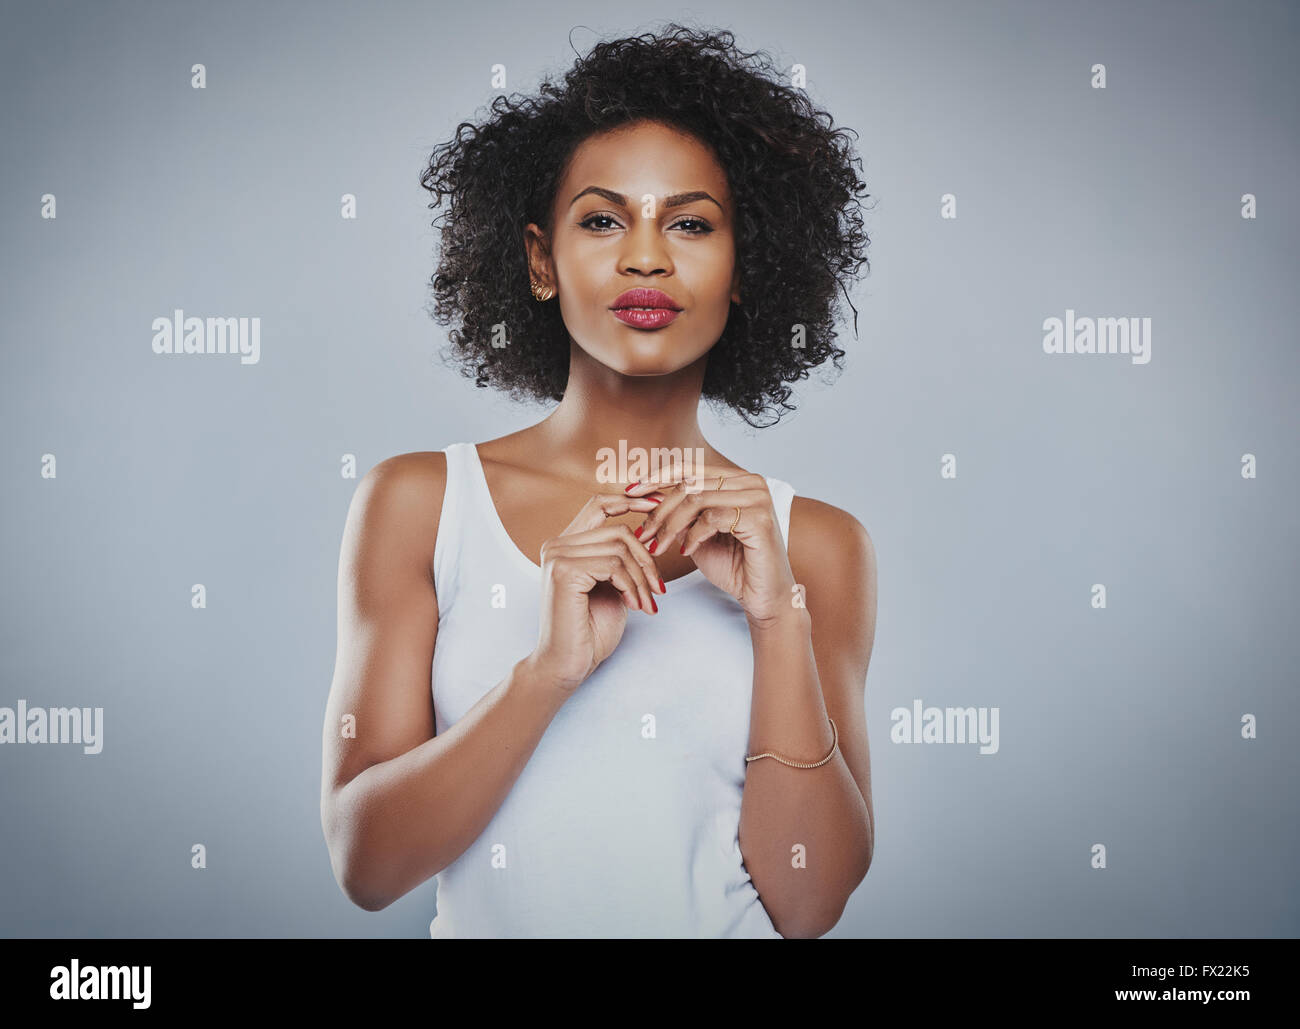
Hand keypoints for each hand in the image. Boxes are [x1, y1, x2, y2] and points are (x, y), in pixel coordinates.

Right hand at [530, 489, 666, 690]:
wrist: (569, 664)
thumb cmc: (591, 630)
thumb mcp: (611, 586)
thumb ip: (620, 558)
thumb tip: (649, 533)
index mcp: (566, 544)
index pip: (599, 503)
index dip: (631, 500)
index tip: (661, 504)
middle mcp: (557, 545)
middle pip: (618, 529)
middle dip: (646, 558)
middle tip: (658, 588)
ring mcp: (557, 556)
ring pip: (620, 548)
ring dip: (641, 577)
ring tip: (647, 603)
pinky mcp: (563, 571)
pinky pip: (613, 565)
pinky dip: (631, 586)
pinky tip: (634, 607)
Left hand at [625, 472, 795, 626]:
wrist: (761, 596)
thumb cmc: (733, 565)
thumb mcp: (696, 533)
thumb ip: (679, 512)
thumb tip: (646, 494)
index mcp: (736, 479)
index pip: (690, 468)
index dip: (658, 477)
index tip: (631, 492)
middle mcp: (750, 482)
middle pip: (690, 484)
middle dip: (660, 510)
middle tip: (644, 534)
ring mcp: (757, 498)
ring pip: (697, 499)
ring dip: (671, 525)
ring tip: (659, 546)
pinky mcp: (759, 518)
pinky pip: (712, 518)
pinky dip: (693, 536)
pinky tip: (686, 552)